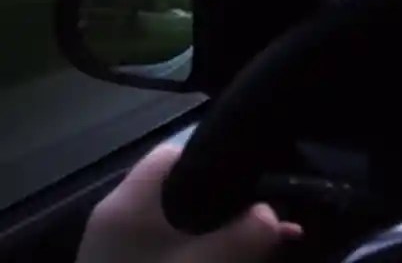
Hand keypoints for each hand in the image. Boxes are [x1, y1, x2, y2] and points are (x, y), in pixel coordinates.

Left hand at [77, 145, 301, 262]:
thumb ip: (248, 233)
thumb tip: (274, 214)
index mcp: (128, 203)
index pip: (175, 156)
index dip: (220, 162)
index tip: (258, 182)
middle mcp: (119, 221)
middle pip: (184, 194)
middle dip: (232, 207)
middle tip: (272, 223)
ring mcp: (119, 253)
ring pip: (183, 230)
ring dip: (225, 237)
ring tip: (268, 247)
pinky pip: (172, 255)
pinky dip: (205, 257)